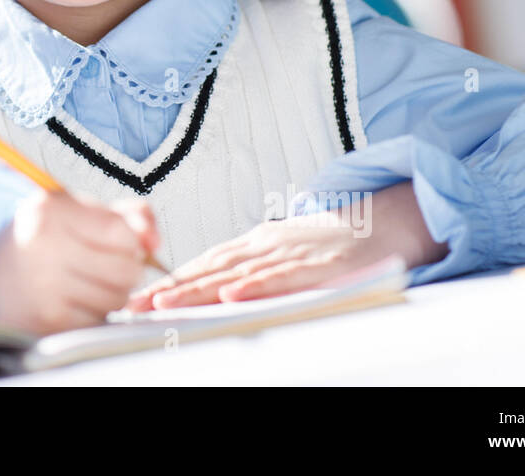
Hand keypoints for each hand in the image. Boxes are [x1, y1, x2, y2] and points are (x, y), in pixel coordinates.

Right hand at [0, 190, 159, 335]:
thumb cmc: (44, 237)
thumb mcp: (76, 211)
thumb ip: (125, 216)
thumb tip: (155, 241)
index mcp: (51, 212)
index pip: (121, 233)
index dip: (131, 240)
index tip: (120, 241)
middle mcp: (44, 249)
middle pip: (125, 270)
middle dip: (127, 268)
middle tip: (108, 263)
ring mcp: (45, 288)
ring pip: (117, 298)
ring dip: (114, 292)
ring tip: (92, 280)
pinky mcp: (49, 320)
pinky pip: (100, 319)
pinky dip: (97, 311)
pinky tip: (78, 298)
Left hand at [124, 182, 445, 310]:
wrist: (392, 220)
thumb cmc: (334, 243)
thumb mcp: (285, 252)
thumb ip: (251, 268)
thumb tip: (211, 289)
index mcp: (256, 243)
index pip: (203, 264)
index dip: (167, 281)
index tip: (135, 298)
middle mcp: (267, 245)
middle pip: (209, 269)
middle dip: (168, 289)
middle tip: (133, 305)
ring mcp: (292, 253)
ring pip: (237, 274)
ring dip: (198, 290)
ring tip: (164, 304)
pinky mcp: (321, 265)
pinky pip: (284, 277)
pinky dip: (257, 286)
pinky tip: (233, 295)